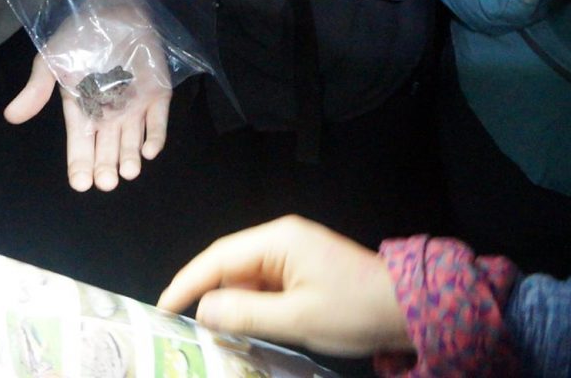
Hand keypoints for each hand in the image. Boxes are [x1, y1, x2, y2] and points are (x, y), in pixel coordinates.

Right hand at [4, 0, 170, 192]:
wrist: (113, 7)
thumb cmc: (80, 36)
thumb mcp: (52, 60)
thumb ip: (36, 89)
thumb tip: (11, 117)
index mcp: (82, 109)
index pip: (80, 144)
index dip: (80, 165)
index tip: (80, 184)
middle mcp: (108, 113)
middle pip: (107, 149)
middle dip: (106, 167)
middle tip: (106, 181)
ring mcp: (134, 105)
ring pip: (131, 140)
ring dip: (130, 157)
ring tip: (127, 171)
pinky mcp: (157, 94)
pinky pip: (157, 121)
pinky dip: (155, 136)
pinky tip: (149, 150)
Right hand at [157, 215, 413, 357]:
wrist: (408, 310)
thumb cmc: (355, 311)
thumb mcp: (298, 319)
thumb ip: (247, 313)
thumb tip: (203, 310)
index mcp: (278, 239)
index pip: (219, 257)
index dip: (188, 281)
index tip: (162, 306)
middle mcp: (281, 238)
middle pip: (229, 264)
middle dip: (205, 293)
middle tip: (179, 324)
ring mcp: (292, 252)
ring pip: (245, 276)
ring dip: (229, 303)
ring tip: (208, 334)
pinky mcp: (302, 269)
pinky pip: (264, 284)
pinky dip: (250, 305)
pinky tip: (242, 328)